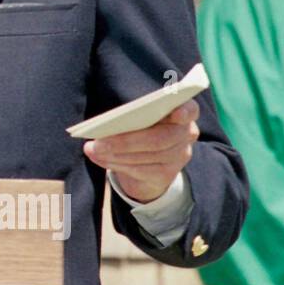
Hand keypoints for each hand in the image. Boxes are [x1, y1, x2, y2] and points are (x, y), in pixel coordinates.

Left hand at [83, 100, 199, 202]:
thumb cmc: (141, 127)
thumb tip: (108, 123)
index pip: (190, 110)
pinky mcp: (168, 174)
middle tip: (98, 141)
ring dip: (115, 153)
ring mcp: (180, 156)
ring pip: (148, 155)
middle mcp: (187, 133)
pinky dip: (115, 163)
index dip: (184, 112)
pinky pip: (140, 170)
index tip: (176, 112)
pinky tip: (98, 158)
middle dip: (126, 140)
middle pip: (159, 138)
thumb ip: (134, 115)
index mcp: (183, 111)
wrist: (147, 162)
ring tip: (93, 149)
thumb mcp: (141, 117)